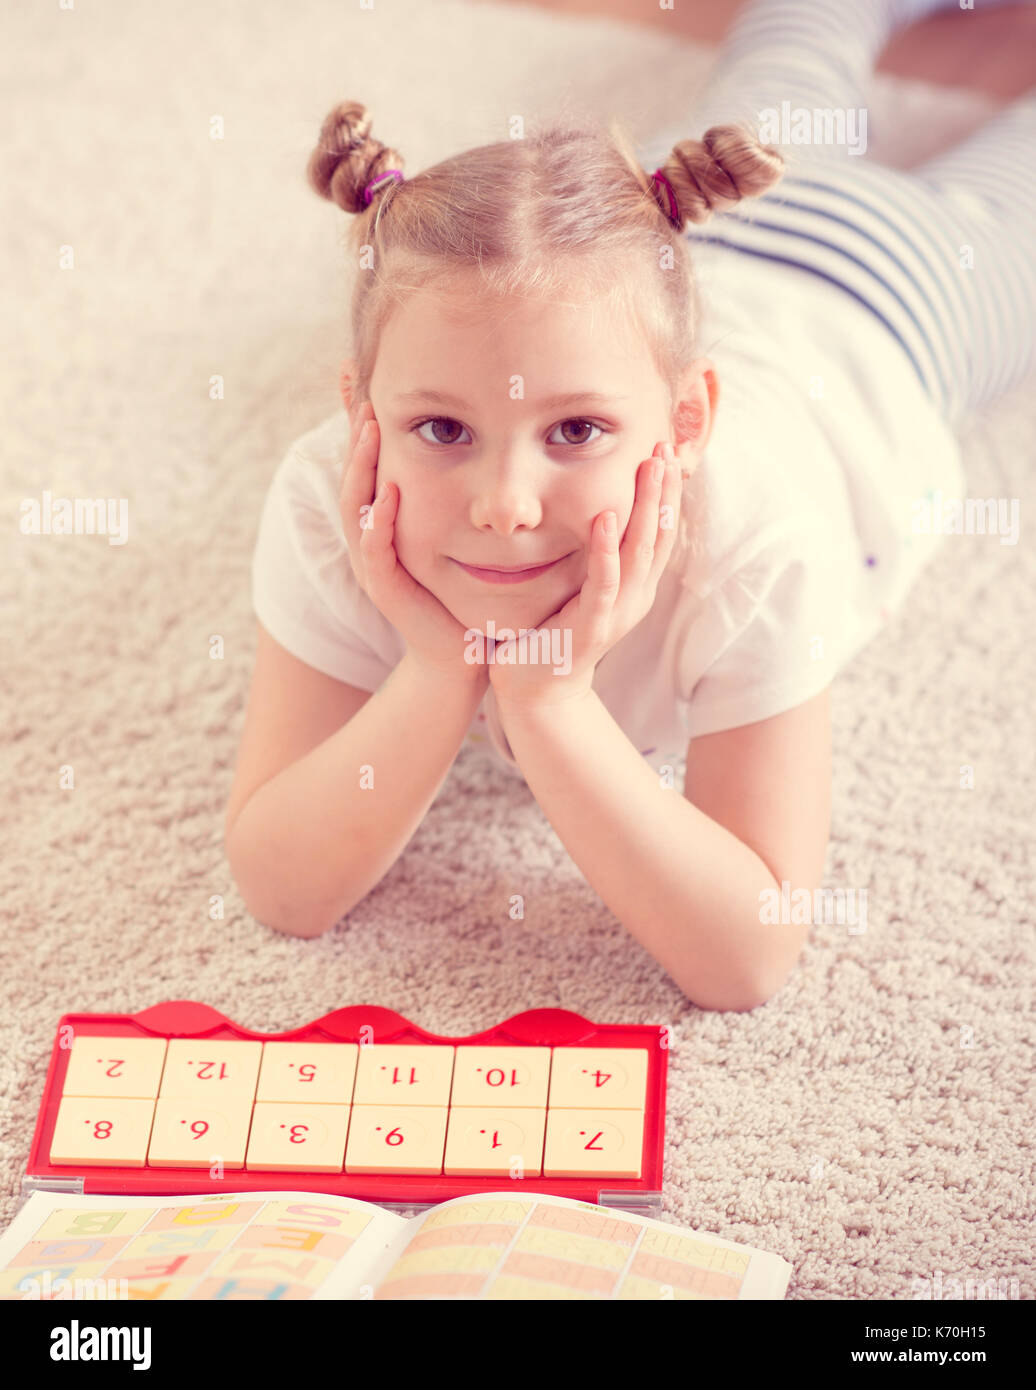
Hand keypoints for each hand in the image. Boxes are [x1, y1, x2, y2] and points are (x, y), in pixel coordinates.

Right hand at [340, 402, 487, 690]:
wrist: (467, 654)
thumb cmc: (468, 589)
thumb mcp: (462, 530)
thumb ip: (461, 489)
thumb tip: (483, 437)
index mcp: (387, 519)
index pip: (368, 459)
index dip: (358, 418)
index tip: (355, 372)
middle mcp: (373, 537)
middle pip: (354, 473)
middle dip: (355, 430)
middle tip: (357, 385)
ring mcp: (374, 563)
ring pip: (357, 505)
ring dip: (362, 466)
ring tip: (369, 428)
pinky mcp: (387, 589)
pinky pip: (377, 550)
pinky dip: (380, 521)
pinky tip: (388, 494)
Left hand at [489, 443, 681, 710]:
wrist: (537, 688)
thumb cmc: (555, 631)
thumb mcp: (582, 586)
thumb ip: (595, 553)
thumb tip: (596, 506)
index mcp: (635, 586)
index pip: (658, 532)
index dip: (665, 492)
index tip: (663, 451)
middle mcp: (634, 597)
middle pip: (658, 536)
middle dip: (663, 491)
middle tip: (663, 449)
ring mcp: (616, 613)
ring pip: (639, 554)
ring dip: (644, 509)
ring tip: (648, 471)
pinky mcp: (591, 627)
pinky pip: (604, 583)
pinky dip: (607, 551)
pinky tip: (607, 519)